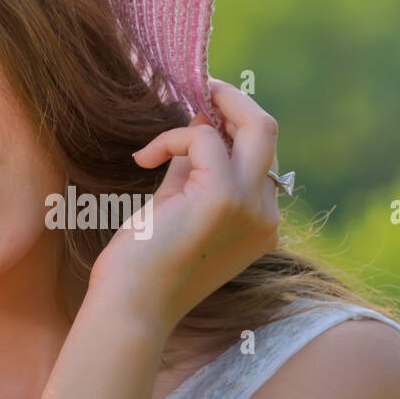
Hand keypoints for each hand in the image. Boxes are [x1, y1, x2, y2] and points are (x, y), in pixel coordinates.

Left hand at [88, 77, 282, 337]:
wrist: (131, 308)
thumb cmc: (145, 267)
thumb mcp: (178, 207)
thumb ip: (194, 170)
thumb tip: (199, 125)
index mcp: (260, 223)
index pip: (259, 155)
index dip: (230, 126)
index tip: (196, 116)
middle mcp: (266, 216)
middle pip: (268, 131)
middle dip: (233, 101)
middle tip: (198, 90)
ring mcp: (251, 207)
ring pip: (254, 125)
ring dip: (202, 115)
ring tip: (162, 135)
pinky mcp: (224, 198)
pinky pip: (203, 139)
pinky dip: (171, 139)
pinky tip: (143, 159)